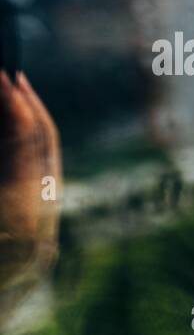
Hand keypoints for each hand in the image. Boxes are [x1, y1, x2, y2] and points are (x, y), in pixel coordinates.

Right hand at [0, 71, 61, 302]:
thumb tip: (1, 106)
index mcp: (14, 217)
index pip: (26, 140)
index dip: (13, 100)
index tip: (1, 73)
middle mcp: (38, 232)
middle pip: (46, 153)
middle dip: (28, 111)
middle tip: (8, 77)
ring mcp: (42, 250)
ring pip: (48, 176)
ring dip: (28, 138)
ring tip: (7, 106)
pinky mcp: (37, 261)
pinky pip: (40, 201)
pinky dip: (26, 170)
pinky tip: (7, 152)